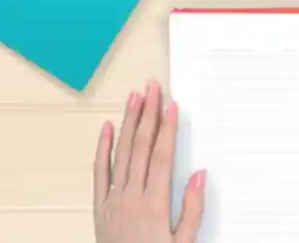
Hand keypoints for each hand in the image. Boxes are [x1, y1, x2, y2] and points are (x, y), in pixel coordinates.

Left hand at [94, 80, 205, 242]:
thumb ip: (192, 209)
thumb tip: (199, 174)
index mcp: (154, 205)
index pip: (161, 157)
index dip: (167, 128)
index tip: (171, 105)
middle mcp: (131, 198)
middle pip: (141, 147)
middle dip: (148, 115)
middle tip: (152, 89)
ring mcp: (113, 200)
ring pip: (121, 153)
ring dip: (128, 123)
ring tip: (134, 98)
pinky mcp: (100, 207)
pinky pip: (99, 172)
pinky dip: (102, 148)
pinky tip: (106, 128)